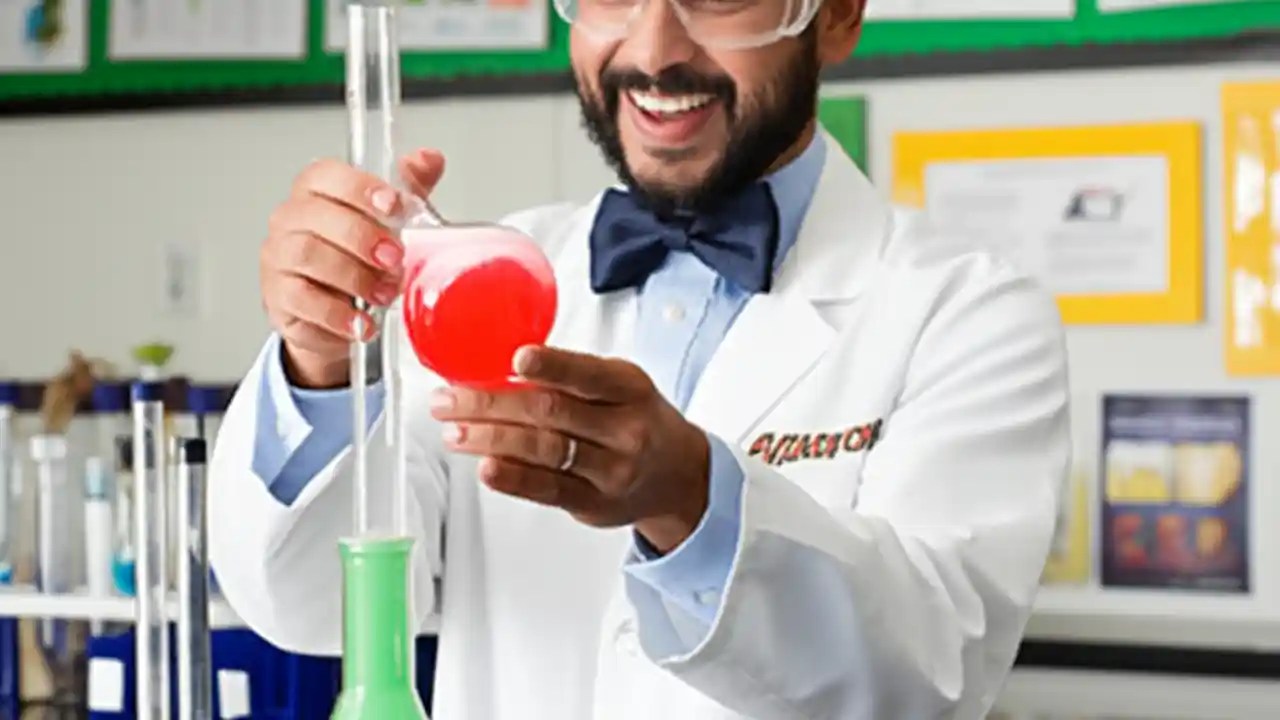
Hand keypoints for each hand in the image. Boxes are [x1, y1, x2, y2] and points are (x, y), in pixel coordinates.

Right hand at [260, 149, 445, 387]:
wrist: (336, 311)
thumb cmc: (360, 257)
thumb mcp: (391, 220)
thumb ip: (409, 188)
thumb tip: (430, 158)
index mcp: (315, 191)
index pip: (325, 175)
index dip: (359, 187)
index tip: (393, 205)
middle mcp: (291, 219)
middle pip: (317, 217)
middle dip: (363, 237)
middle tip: (396, 257)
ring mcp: (278, 257)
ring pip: (308, 256)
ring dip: (354, 276)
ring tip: (385, 293)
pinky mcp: (278, 296)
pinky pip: (302, 300)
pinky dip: (338, 314)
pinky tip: (363, 322)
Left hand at [430, 346, 710, 553]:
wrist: (680, 476)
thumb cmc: (640, 420)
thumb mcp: (623, 385)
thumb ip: (573, 376)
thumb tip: (499, 365)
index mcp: (630, 389)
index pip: (588, 375)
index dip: (552, 365)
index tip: (516, 358)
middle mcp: (624, 430)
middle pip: (550, 413)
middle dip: (490, 404)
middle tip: (449, 400)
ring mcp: (611, 471)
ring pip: (543, 451)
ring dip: (490, 440)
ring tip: (454, 433)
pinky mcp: (594, 504)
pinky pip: (548, 490)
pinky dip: (513, 478)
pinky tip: (486, 468)